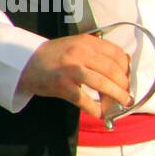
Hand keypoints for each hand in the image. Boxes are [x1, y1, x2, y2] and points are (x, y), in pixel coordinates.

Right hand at [18, 34, 132, 119]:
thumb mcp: (77, 45)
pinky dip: (95, 109)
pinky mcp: (62, 85)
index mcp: (87, 42)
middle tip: (127, 93)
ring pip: (102, 84)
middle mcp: (80, 53)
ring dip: (116, 96)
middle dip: (123, 85)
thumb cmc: (55, 55)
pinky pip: (84, 100)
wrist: (25, 61)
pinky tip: (100, 113)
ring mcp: (71, 69)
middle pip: (112, 70)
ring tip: (123, 103)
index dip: (126, 68)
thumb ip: (96, 53)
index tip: (129, 77)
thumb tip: (121, 68)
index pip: (116, 54)